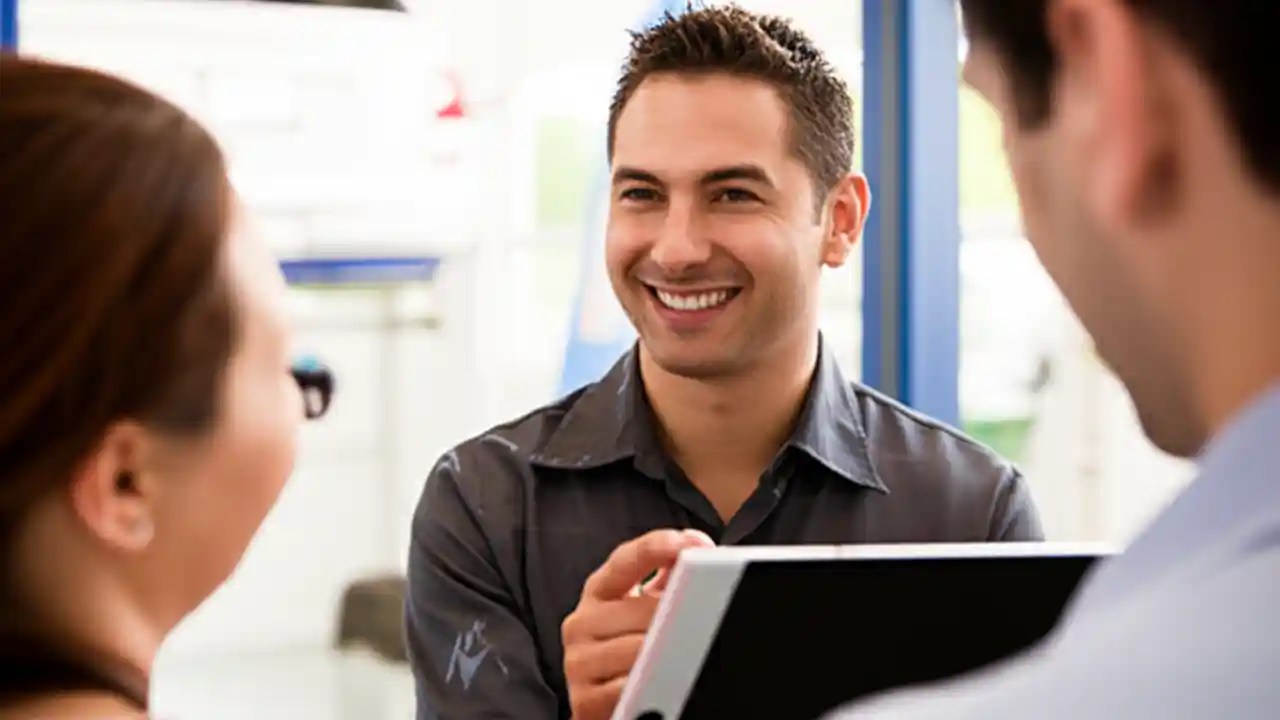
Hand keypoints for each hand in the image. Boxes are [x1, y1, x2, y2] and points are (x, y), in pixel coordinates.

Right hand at [562, 528, 714, 719]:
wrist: (602, 698)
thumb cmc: (627, 645)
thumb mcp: (643, 604)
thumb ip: (667, 572)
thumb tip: (696, 544)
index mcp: (598, 592)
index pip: (626, 561)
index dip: (657, 548)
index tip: (690, 545)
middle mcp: (581, 622)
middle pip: (642, 611)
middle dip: (678, 615)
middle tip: (703, 617)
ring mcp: (579, 662)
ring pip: (638, 651)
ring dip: (668, 654)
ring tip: (687, 653)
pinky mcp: (584, 700)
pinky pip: (630, 690)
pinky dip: (653, 690)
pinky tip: (664, 687)